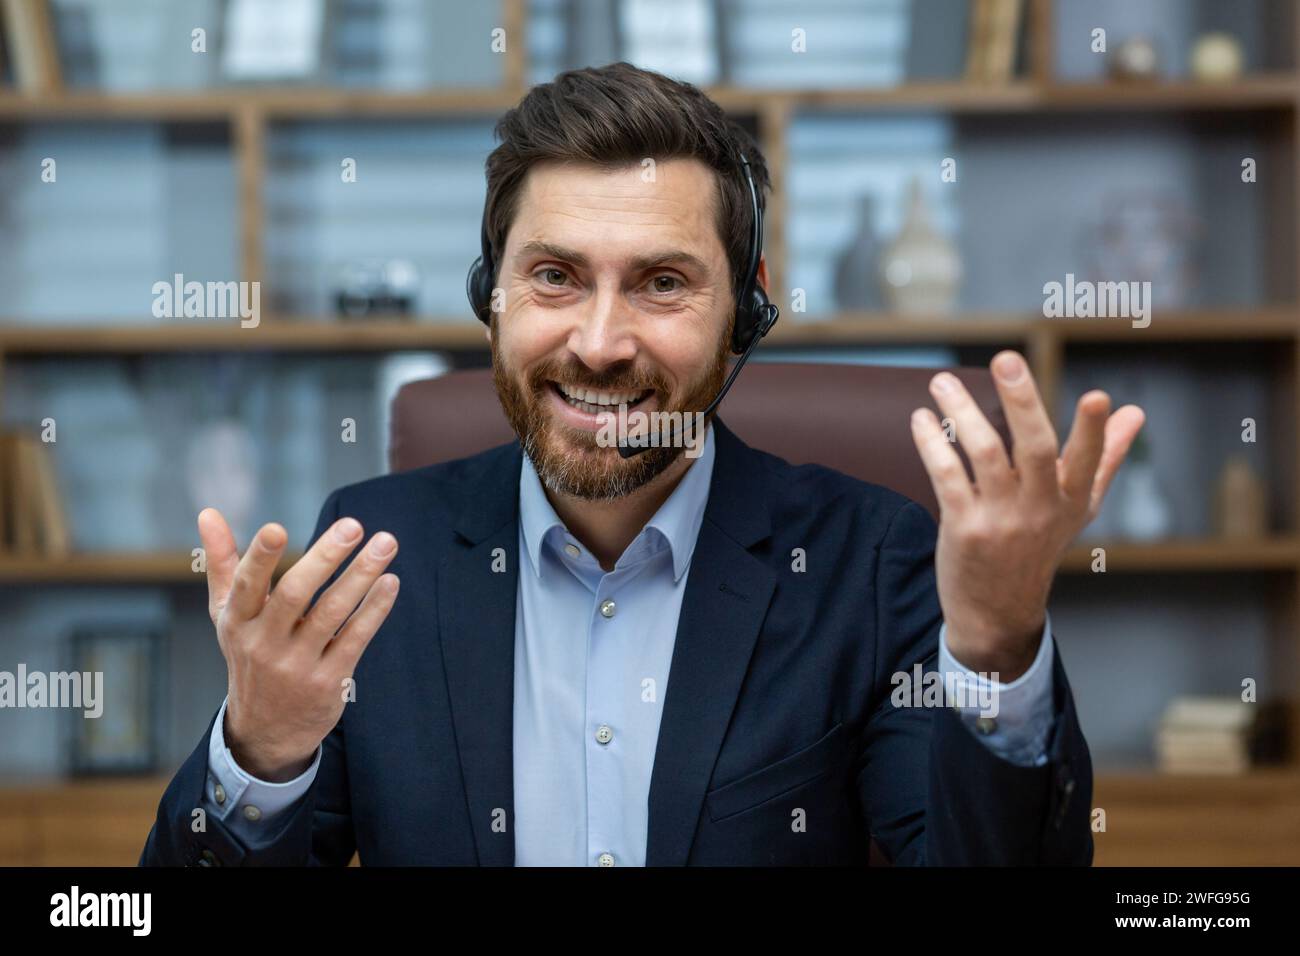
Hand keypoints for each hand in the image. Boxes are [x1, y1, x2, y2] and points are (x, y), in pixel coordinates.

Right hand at [199, 508, 399, 780]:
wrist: (265, 732)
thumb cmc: (249, 654)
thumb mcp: (228, 614)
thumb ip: (222, 562)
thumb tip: (207, 512)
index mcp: (237, 621)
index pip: (246, 586)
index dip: (259, 558)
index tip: (276, 527)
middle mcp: (264, 643)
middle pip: (294, 595)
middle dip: (324, 557)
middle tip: (353, 524)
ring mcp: (297, 664)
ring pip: (332, 614)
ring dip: (361, 575)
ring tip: (386, 542)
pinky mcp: (328, 681)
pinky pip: (354, 639)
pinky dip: (375, 609)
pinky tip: (390, 582)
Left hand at [909, 351, 1144, 680]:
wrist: (997, 612)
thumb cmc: (1038, 547)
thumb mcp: (1076, 509)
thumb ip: (1104, 458)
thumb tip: (1135, 413)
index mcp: (1072, 498)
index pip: (1089, 460)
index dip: (1095, 431)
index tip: (1101, 398)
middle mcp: (1040, 508)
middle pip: (1035, 447)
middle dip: (1022, 401)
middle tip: (1006, 358)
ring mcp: (1001, 519)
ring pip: (984, 454)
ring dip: (961, 412)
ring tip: (941, 382)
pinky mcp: (964, 529)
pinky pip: (947, 477)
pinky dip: (932, 444)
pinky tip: (921, 419)